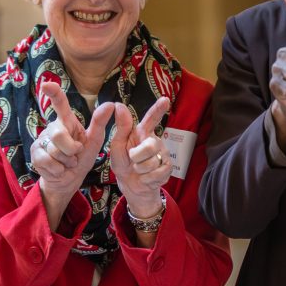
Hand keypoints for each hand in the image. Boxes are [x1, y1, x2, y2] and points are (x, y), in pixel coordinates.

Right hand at [32, 82, 113, 227]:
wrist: (69, 180)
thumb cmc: (82, 158)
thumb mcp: (95, 141)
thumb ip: (100, 123)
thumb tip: (111, 104)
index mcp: (67, 122)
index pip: (60, 104)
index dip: (54, 93)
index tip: (47, 85)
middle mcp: (52, 128)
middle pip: (59, 134)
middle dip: (72, 149)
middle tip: (75, 155)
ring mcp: (41, 141)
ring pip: (54, 150)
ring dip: (66, 161)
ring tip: (67, 162)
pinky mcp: (34, 155)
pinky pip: (47, 161)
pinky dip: (58, 169)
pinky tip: (58, 169)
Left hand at [109, 98, 172, 218]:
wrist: (132, 186)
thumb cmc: (124, 163)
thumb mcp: (117, 147)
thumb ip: (121, 128)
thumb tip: (119, 105)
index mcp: (141, 133)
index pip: (151, 119)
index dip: (158, 109)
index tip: (164, 100)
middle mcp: (155, 140)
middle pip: (150, 146)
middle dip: (138, 156)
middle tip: (133, 161)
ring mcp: (163, 154)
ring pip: (152, 162)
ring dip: (140, 170)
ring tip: (139, 170)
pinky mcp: (168, 167)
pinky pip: (157, 173)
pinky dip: (147, 178)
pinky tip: (146, 177)